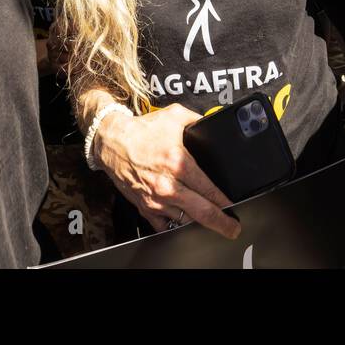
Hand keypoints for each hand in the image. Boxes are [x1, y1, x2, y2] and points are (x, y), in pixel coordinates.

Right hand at [92, 104, 240, 238]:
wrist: (112, 142)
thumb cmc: (141, 131)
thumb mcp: (175, 116)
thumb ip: (197, 120)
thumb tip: (212, 123)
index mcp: (178, 163)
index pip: (209, 189)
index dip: (225, 200)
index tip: (233, 205)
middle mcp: (168, 185)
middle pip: (202, 212)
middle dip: (221, 223)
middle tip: (232, 228)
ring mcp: (156, 199)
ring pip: (185, 220)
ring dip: (198, 221)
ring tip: (210, 220)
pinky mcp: (145, 207)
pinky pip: (164, 225)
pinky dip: (175, 224)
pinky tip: (184, 219)